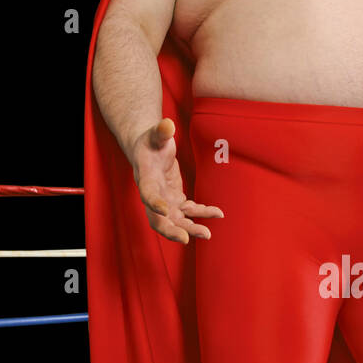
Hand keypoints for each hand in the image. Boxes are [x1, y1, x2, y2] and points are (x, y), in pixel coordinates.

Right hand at [130, 117, 222, 243]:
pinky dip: (202, 213)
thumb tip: (167, 124)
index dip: (154, 203)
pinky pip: (189, 211)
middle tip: (186, 238)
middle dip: (171, 230)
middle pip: (158, 219)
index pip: (147, 193)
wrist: (149, 150)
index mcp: (145, 178)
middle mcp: (153, 194)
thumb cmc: (151, 141)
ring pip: (175, 221)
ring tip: (207, 233)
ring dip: (190, 228)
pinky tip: (218, 214)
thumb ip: (161, 131)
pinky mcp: (175, 201)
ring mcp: (164, 200)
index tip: (166, 211)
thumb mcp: (155, 134)